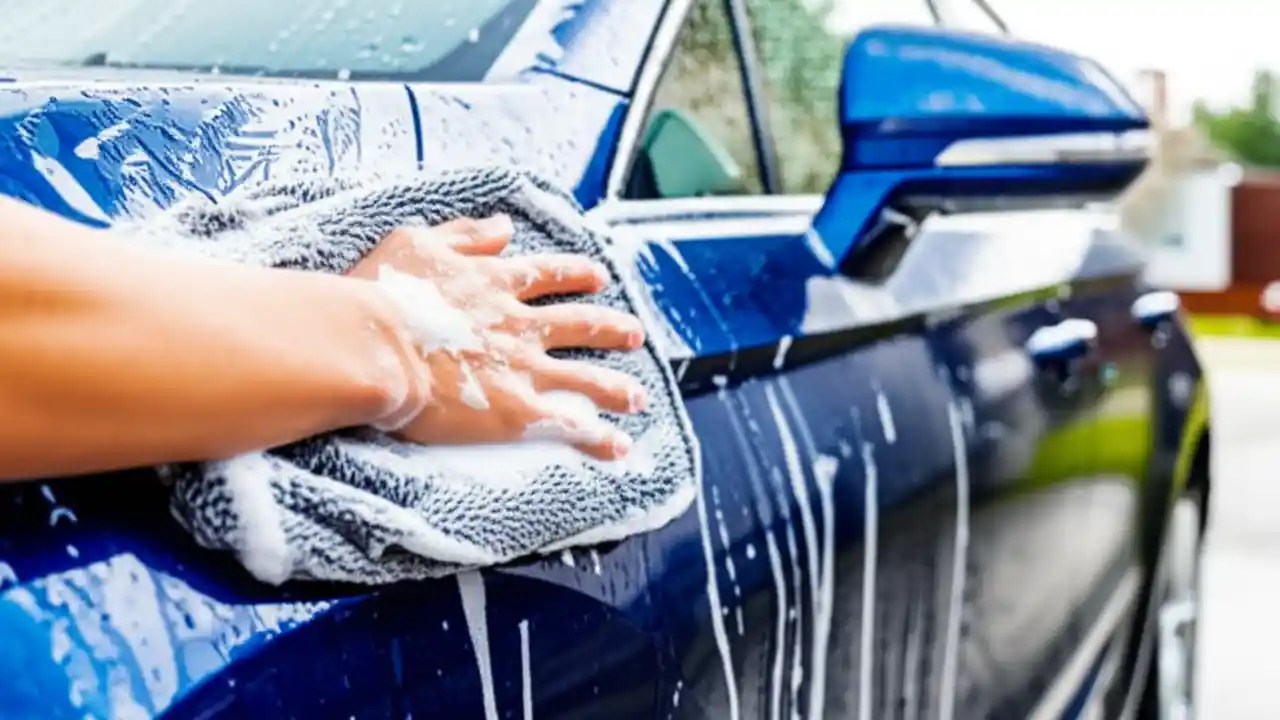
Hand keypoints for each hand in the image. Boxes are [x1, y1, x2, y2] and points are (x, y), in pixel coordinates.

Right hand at [348, 215, 646, 459]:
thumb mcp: (415, 242)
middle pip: (579, 324)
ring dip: (615, 388)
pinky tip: (619, 447)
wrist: (371, 347)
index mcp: (494, 282)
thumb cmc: (377, 295)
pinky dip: (597, 437)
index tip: (599, 276)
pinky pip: (568, 425)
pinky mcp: (516, 410)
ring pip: (584, 378)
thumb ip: (465, 234)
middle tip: (636, 334)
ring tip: (638, 398)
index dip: (576, 273)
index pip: (547, 274)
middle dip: (611, 329)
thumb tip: (506, 227)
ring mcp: (522, 367)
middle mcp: (518, 323)